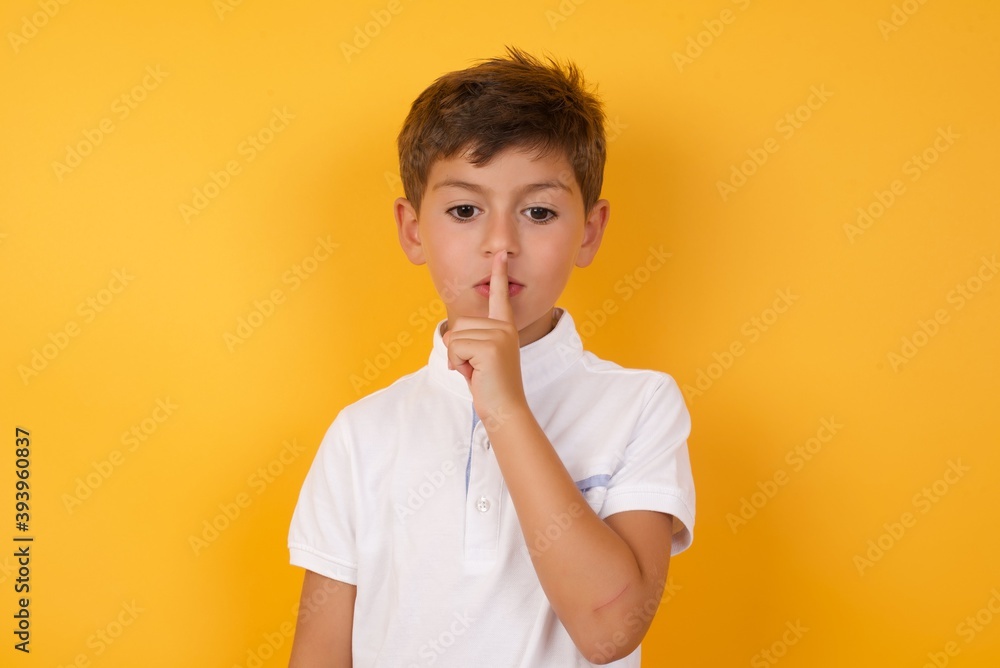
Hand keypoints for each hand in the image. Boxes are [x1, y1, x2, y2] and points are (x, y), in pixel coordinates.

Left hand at [442, 251, 526, 422]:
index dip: (499, 274)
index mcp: (505, 327)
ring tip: (476, 371)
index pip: (500, 296)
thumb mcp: (481, 357)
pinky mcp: (491, 347)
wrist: (505, 409)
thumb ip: (473, 339)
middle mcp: (504, 327)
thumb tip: (450, 336)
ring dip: (456, 358)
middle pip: (459, 324)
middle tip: (476, 367)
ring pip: (454, 336)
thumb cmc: (490, 386)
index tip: (501, 254)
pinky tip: (474, 374)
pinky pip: (454, 348)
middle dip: (457, 349)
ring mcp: (499, 336)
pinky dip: (456, 364)